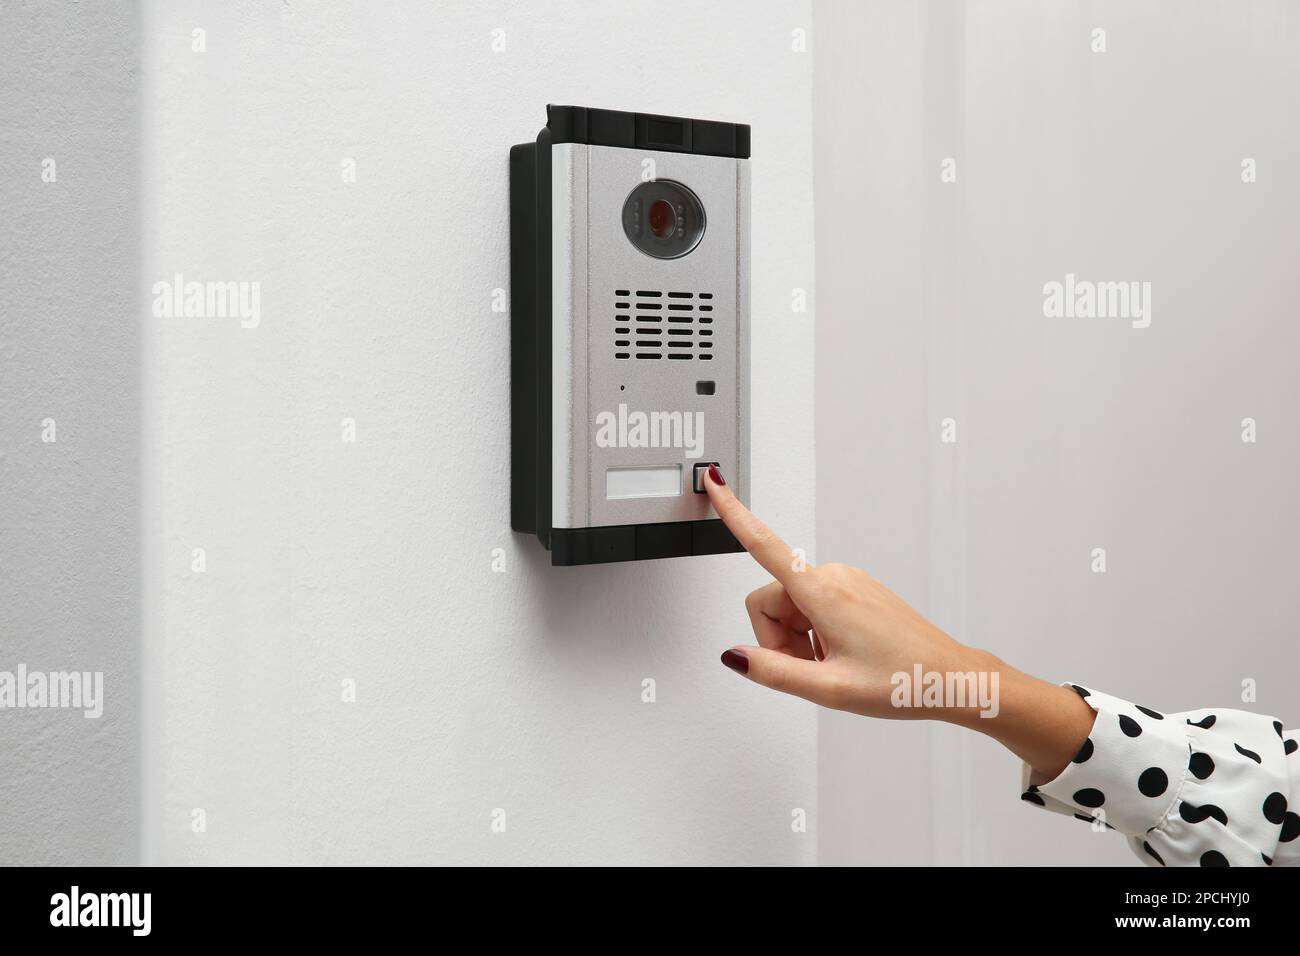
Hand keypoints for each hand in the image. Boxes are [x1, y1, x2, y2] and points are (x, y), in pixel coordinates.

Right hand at [703, 465, 1093, 776]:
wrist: (950, 677)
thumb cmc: (903, 680)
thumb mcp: (830, 689)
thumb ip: (774, 673)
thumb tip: (735, 656)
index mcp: (824, 593)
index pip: (764, 546)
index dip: (734, 513)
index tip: (715, 482)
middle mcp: (834, 576)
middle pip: (771, 599)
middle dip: (777, 638)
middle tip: (808, 669)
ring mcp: (847, 580)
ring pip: (790, 605)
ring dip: (798, 639)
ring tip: (830, 665)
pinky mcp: (855, 588)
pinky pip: (812, 605)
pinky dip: (814, 633)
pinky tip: (840, 654)